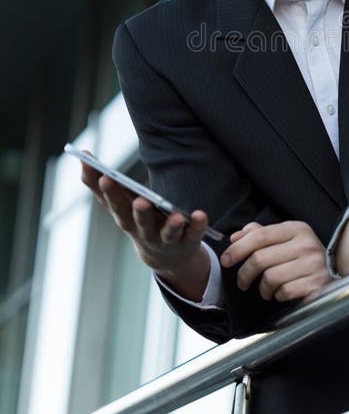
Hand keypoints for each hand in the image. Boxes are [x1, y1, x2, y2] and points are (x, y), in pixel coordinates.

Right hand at [80, 155, 211, 299]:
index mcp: (125, 218)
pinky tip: (200, 215)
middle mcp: (143, 231)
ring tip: (177, 217)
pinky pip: (193, 235)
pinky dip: (197, 226)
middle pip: (139, 222)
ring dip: (171, 226)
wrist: (164, 256)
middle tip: (140, 201)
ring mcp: (165, 239)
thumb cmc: (136, 220)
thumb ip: (98, 182)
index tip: (104, 177)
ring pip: (167, 234)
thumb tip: (83, 157)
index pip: (114, 205)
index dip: (108, 193)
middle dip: (139, 212)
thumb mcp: (118, 204)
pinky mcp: (186, 242)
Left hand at [220, 221, 329, 301]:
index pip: (260, 235)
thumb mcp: (284, 240)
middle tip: (242, 283)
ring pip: (270, 278)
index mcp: (297, 229)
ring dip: (263, 288)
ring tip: (266, 290)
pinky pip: (284, 292)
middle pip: (260, 258)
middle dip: (245, 274)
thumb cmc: (302, 258)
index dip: (238, 248)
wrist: (334, 276)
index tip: (225, 260)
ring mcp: (314, 264)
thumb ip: (260, 235)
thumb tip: (235, 236)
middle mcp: (307, 243)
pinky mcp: (317, 284)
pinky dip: (277, 296)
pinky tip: (281, 294)